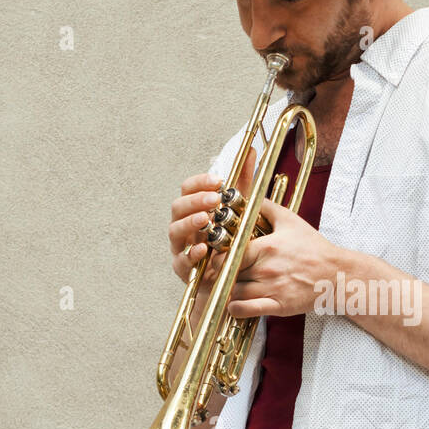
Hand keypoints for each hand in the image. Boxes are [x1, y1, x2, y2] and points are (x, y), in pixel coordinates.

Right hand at [168, 150, 256, 292]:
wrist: (233, 276)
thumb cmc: (232, 240)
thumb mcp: (241, 209)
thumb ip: (243, 182)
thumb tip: (253, 151)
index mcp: (194, 209)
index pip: (188, 189)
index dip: (200, 182)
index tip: (217, 180)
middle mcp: (184, 226)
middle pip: (178, 207)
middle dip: (195, 201)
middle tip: (214, 199)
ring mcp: (181, 248)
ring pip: (175, 232)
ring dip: (189, 224)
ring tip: (206, 219)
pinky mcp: (185, 270)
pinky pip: (181, 261)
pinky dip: (191, 254)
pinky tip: (203, 249)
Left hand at [226, 198, 337, 317]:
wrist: (336, 274)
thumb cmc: (315, 248)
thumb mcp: (291, 221)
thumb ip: (266, 207)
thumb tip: (249, 197)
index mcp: (266, 248)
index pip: (229, 253)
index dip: (219, 255)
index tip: (219, 255)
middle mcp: (266, 269)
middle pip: (229, 273)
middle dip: (221, 272)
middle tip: (220, 271)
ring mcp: (271, 289)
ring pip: (233, 292)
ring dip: (227, 289)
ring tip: (228, 285)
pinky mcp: (277, 306)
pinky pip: (245, 310)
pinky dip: (235, 308)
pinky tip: (234, 303)